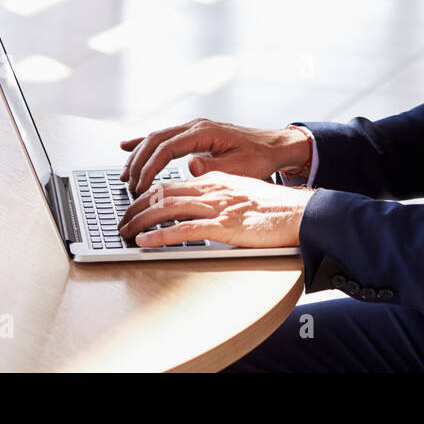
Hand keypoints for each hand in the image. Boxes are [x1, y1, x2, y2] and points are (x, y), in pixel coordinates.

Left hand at [117, 172, 314, 247]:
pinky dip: (160, 236)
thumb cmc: (277, 208)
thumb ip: (221, 194)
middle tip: (120, 220)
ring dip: (140, 221)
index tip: (133, 204)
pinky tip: (145, 243)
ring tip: (124, 231)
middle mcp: (213, 188)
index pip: (173, 183)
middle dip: (136, 206)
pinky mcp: (225, 225)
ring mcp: (218, 206)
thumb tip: (202, 203)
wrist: (302, 212)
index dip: (148, 194)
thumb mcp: (243, 193)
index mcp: (217, 180)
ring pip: (168, 209)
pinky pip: (184, 230)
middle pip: (163, 193)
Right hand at [118, 118, 310, 194]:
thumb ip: (213, 167)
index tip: (140, 186)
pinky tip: (127, 146)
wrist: (273, 146)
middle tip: (128, 185)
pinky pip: (163, 137)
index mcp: (204, 132)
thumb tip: (189, 165)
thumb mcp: (239, 167)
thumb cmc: (259, 158)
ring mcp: (194, 129)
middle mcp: (196, 126)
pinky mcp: (194, 135)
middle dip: (138, 162)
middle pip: (156, 140)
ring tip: (123, 174)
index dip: (150, 167)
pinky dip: (144, 143)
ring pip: (156, 137)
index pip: (167, 148)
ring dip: (138, 154)